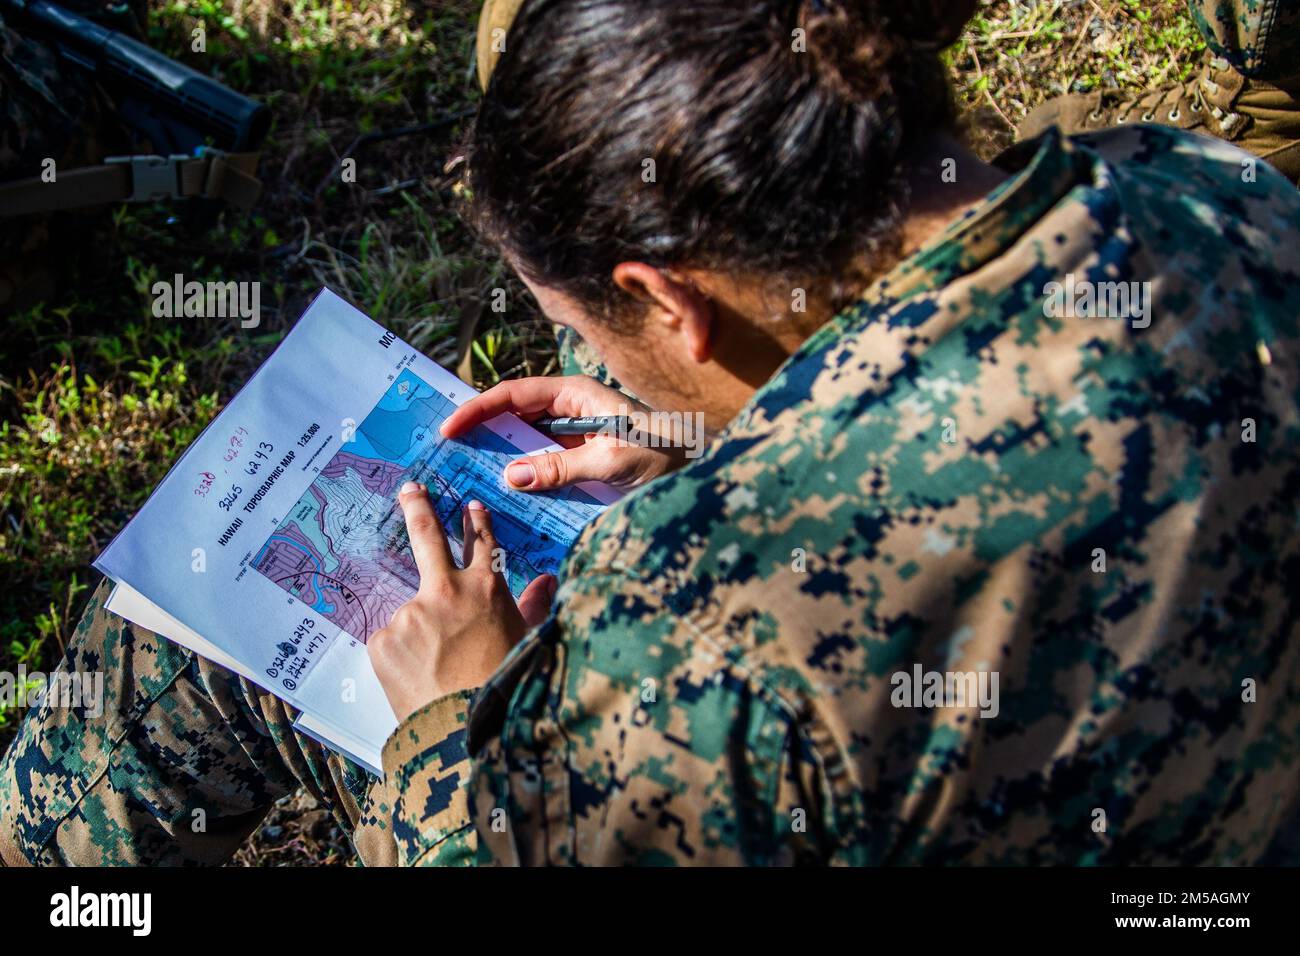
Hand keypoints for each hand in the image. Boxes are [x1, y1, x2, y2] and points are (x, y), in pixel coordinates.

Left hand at [367, 481, 556, 723]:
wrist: (467, 730)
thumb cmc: (506, 684)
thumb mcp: (527, 641)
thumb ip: (535, 606)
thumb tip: (551, 580)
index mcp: (486, 588)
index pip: (481, 542)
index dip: (476, 522)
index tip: (469, 506)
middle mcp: (445, 590)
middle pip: (426, 536)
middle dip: (418, 507)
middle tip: (409, 489)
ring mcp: (409, 613)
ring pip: (411, 615)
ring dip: (420, 636)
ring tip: (436, 671)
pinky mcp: (382, 640)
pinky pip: (391, 644)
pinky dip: (403, 659)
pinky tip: (419, 681)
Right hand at [439, 375, 687, 493]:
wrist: (701, 468)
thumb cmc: (664, 454)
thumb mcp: (611, 462)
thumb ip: (561, 469)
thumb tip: (510, 476)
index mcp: (576, 394)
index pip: (515, 394)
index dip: (479, 409)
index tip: (450, 428)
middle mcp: (571, 408)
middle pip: (514, 414)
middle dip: (481, 430)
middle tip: (445, 452)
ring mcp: (575, 432)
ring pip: (526, 439)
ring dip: (500, 455)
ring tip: (464, 473)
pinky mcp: (582, 456)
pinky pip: (544, 461)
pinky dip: (524, 474)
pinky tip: (505, 494)